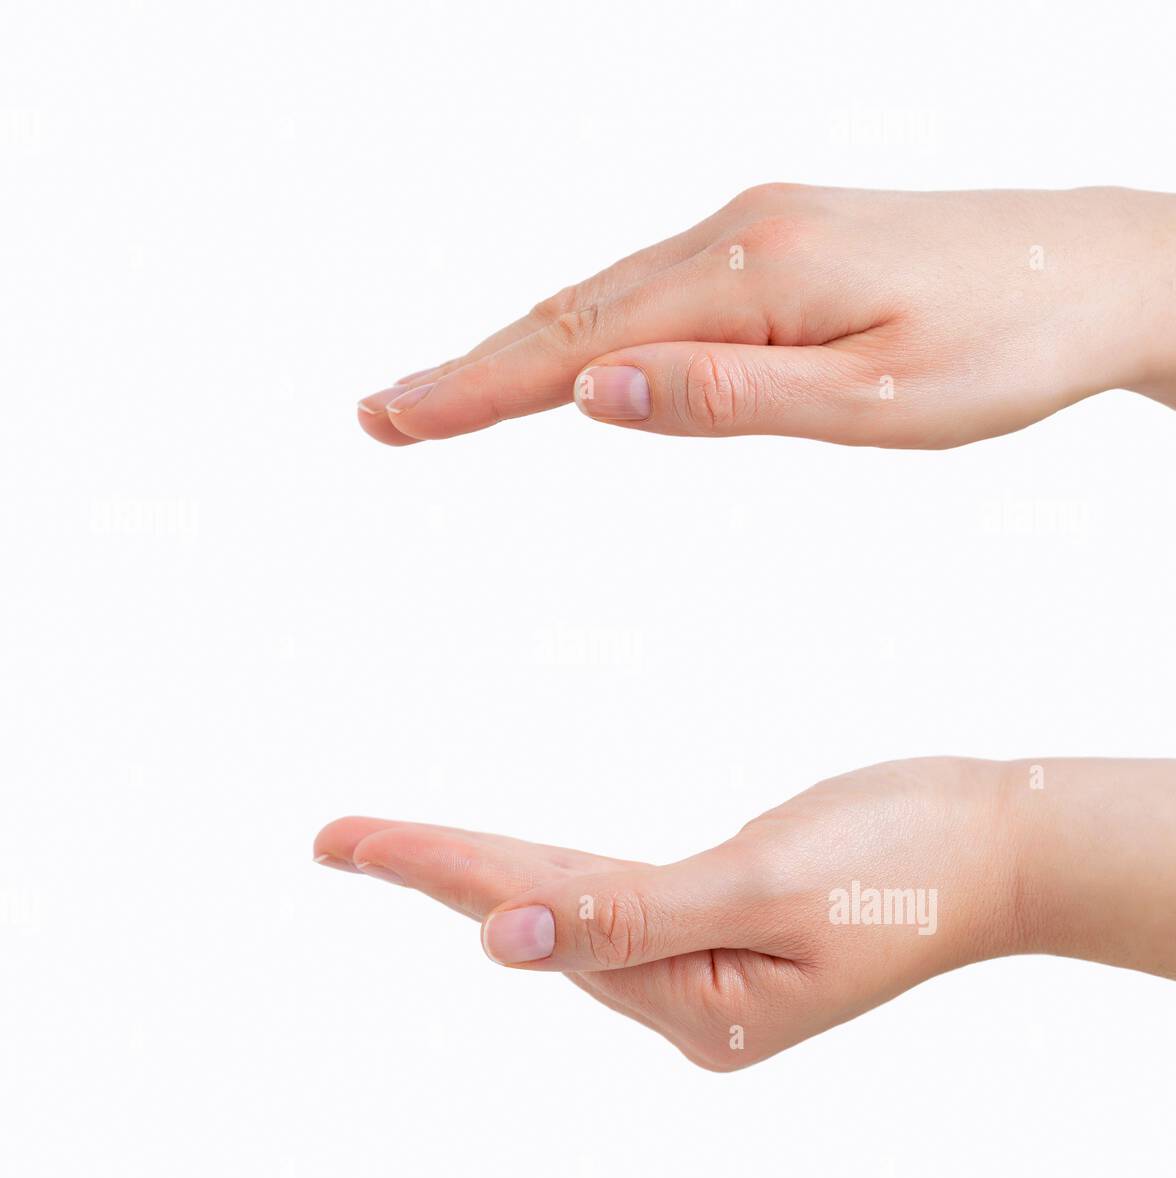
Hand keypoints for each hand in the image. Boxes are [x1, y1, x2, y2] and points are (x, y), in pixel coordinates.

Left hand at [315, 758, 1175, 1068]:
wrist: (999, 843)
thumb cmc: (904, 860)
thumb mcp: (762, 888)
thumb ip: (629, 916)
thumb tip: (503, 939)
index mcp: (698, 1006)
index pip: (540, 921)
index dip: (440, 870)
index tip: (347, 840)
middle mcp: (689, 1000)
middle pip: (539, 922)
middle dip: (439, 871)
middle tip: (337, 837)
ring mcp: (706, 967)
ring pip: (570, 908)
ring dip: (485, 872)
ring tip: (389, 848)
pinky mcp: (722, 925)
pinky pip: (615, 899)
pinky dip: (556, 872)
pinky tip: (513, 870)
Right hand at [358, 185, 1175, 449]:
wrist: (1101, 269)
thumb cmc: (1006, 345)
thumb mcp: (873, 401)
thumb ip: (729, 397)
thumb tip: (591, 392)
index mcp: (753, 273)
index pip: (577, 341)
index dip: (475, 388)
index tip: (392, 421)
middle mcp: (739, 231)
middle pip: (572, 309)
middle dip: (469, 367)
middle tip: (381, 415)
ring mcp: (758, 226)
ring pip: (608, 295)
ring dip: (519, 348)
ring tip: (446, 394)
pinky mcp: (781, 238)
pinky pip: (656, 286)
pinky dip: (588, 327)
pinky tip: (567, 358)